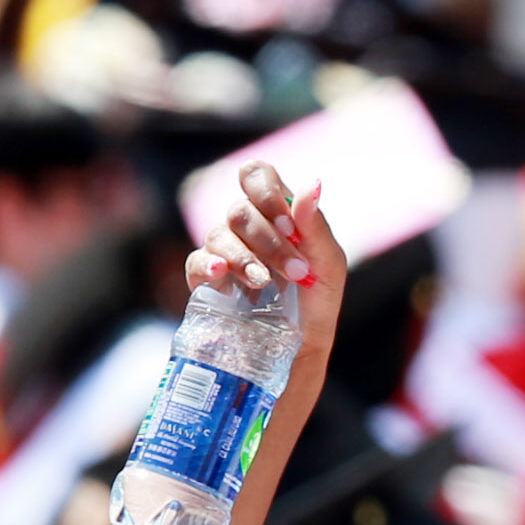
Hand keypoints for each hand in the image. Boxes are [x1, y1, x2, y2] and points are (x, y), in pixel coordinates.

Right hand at [190, 162, 349, 376]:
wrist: (299, 349)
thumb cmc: (317, 303)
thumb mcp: (328, 266)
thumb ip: (317, 226)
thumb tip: (312, 183)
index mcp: (275, 213)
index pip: (256, 175)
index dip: (266, 191)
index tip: (288, 224)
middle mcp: (245, 227)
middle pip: (240, 210)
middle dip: (269, 241)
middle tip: (296, 273)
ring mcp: (223, 251)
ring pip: (219, 234)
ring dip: (245, 257)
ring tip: (264, 283)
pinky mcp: (205, 280)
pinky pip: (196, 262)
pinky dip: (208, 266)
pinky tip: (221, 275)